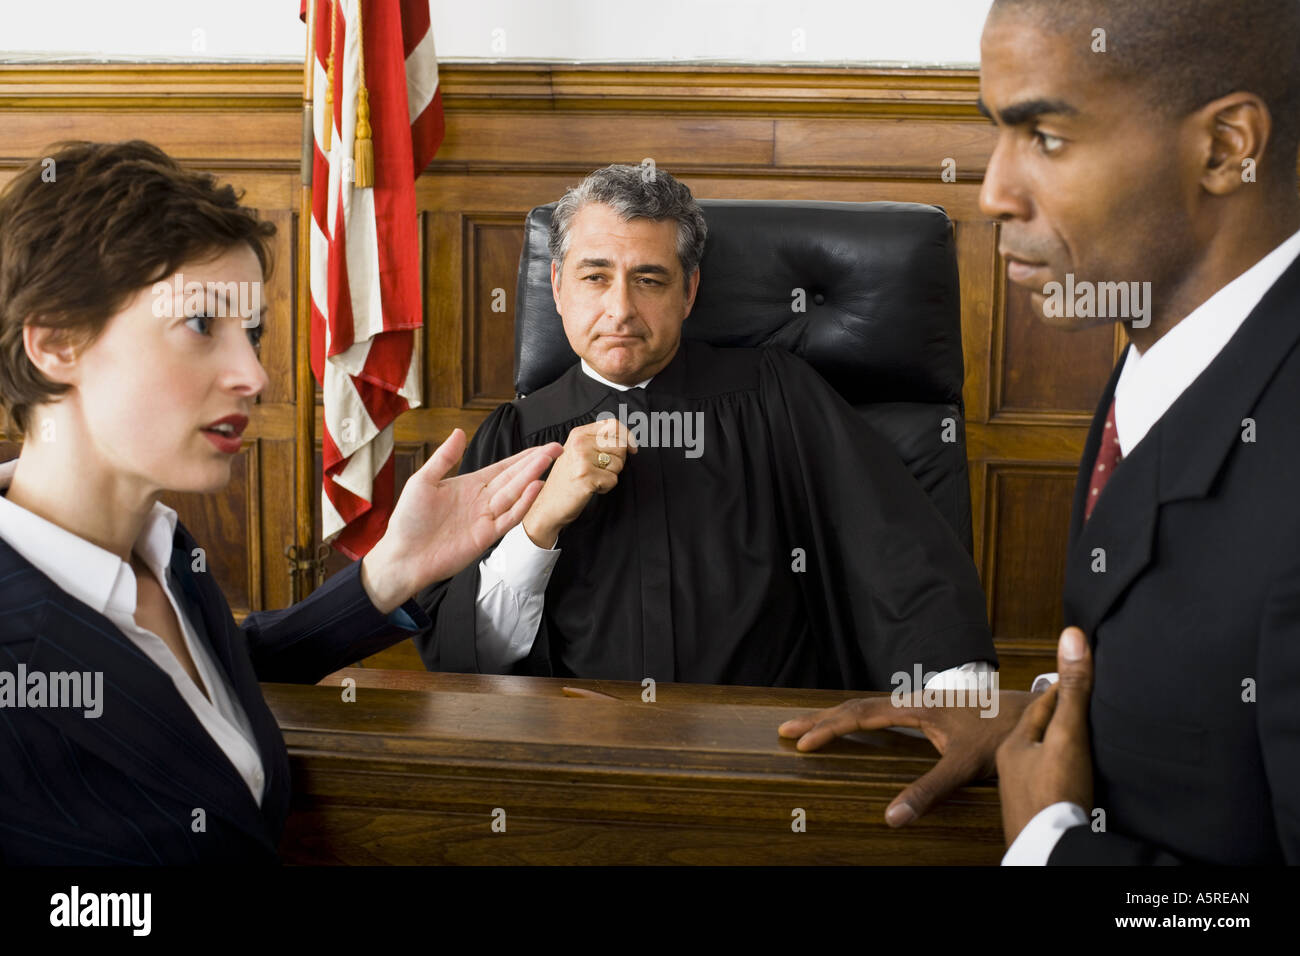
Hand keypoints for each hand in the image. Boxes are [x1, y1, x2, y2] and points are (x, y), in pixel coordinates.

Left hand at [360, 429, 562, 612]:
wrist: (404, 557)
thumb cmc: (408, 520)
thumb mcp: (423, 481)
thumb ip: (444, 457)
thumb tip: (459, 432)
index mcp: (468, 485)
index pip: (502, 467)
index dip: (522, 457)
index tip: (541, 447)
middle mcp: (481, 500)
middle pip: (514, 478)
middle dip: (534, 462)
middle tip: (556, 448)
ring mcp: (485, 518)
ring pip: (514, 494)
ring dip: (531, 477)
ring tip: (548, 460)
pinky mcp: (486, 536)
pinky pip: (509, 517)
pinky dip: (523, 503)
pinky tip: (535, 487)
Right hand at [521, 418, 636, 548]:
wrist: (548, 504)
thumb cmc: (567, 479)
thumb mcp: (577, 452)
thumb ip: (597, 441)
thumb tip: (628, 439)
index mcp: (578, 434)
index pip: (613, 425)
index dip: (628, 436)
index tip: (632, 449)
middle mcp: (579, 443)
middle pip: (621, 446)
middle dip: (618, 461)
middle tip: (601, 470)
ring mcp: (582, 460)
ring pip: (619, 464)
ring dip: (611, 475)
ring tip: (593, 479)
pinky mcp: (586, 477)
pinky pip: (613, 480)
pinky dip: (606, 487)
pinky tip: (591, 488)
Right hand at [778, 684, 1036, 826]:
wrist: (1036, 712)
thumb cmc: (1003, 735)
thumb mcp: (965, 766)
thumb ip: (927, 790)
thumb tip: (889, 818)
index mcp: (916, 708)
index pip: (859, 715)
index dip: (828, 727)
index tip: (800, 740)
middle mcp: (914, 700)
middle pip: (856, 706)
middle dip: (819, 718)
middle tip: (785, 728)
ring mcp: (922, 704)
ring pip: (869, 707)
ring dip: (837, 717)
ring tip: (811, 728)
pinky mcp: (932, 711)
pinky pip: (884, 712)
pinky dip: (859, 719)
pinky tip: (857, 728)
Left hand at [995, 627, 1093, 846]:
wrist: (1054, 852)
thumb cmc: (1055, 795)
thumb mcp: (1066, 735)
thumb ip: (1072, 690)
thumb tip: (1073, 636)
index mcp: (1015, 746)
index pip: (1043, 707)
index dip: (1064, 690)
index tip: (1077, 673)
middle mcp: (1015, 768)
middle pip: (1044, 733)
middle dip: (1062, 718)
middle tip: (1080, 702)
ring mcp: (1027, 792)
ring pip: (1047, 759)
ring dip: (1064, 748)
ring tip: (1081, 740)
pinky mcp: (1041, 813)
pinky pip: (1055, 784)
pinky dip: (1068, 775)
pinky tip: (1077, 782)